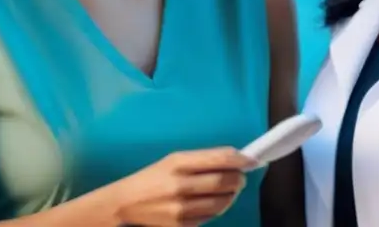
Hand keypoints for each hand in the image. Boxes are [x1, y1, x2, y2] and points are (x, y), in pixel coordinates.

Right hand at [107, 147, 253, 226]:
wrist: (126, 203)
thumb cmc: (152, 177)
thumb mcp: (173, 160)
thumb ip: (202, 160)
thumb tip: (234, 159)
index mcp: (178, 162)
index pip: (219, 159)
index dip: (240, 160)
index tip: (251, 160)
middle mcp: (180, 185)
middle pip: (224, 182)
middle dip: (238, 179)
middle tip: (240, 177)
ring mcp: (181, 208)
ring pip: (221, 203)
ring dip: (231, 196)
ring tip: (230, 190)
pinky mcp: (182, 226)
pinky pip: (210, 218)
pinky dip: (217, 209)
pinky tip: (213, 202)